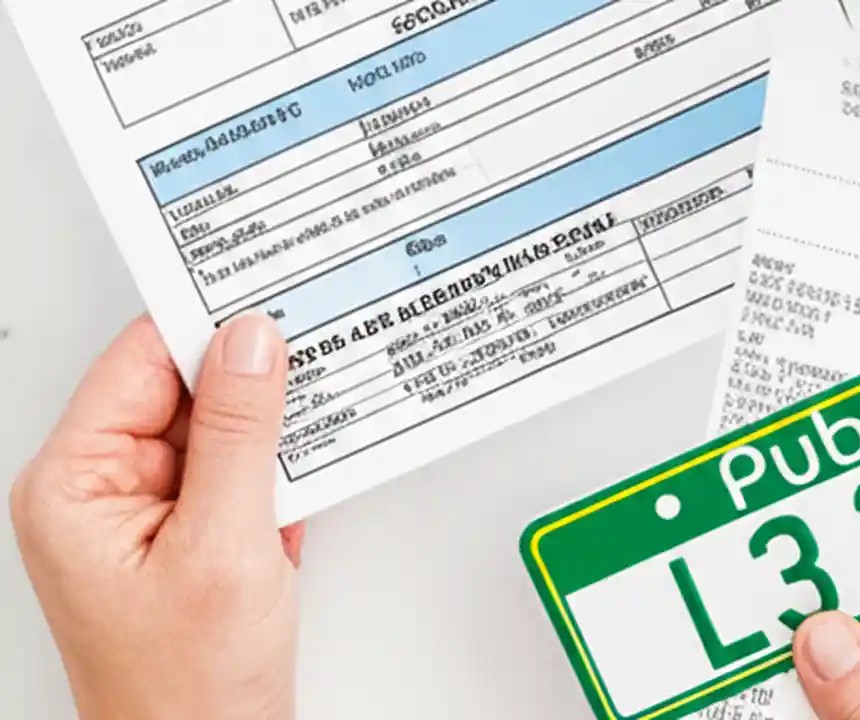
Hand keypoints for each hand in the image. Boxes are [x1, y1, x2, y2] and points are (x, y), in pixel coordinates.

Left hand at [9, 315, 303, 719]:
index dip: (205, 324)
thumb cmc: (186, 690)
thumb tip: (251, 343)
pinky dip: (276, 480)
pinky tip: (293, 508)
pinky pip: (237, 472)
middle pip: (181, 389)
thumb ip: (240, 434)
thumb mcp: (225, 546)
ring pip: (219, 430)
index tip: (268, 297)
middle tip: (310, 365)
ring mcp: (147, 513)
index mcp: (75, 484)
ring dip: (271, 439)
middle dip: (251, 385)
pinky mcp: (189, 534)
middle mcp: (102, 490)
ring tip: (301, 465)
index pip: (140, 361)